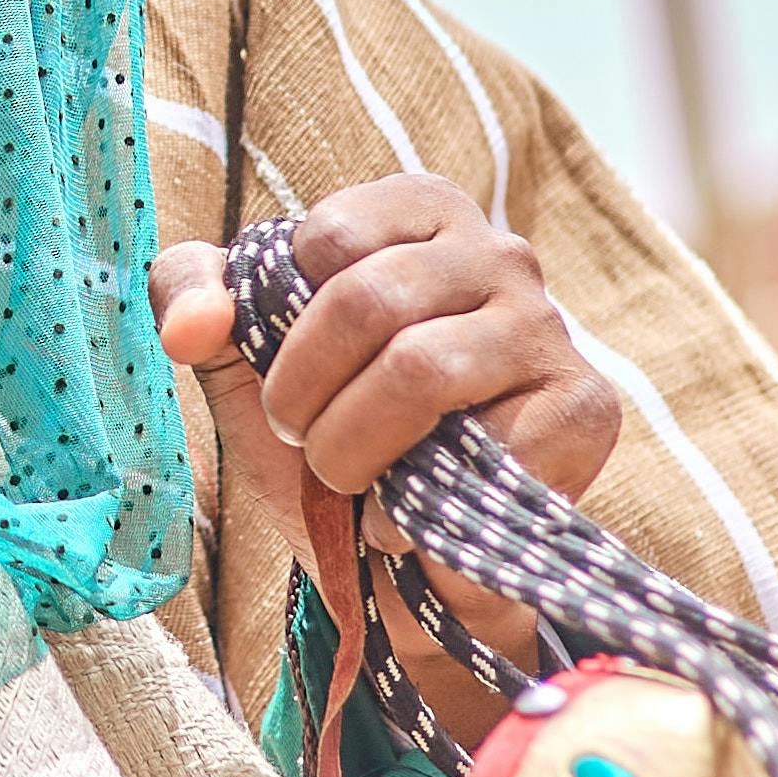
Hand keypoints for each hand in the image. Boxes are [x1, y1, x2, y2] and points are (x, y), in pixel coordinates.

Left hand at [150, 174, 620, 581]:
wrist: (398, 564)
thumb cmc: (328, 435)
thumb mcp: (241, 358)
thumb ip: (191, 299)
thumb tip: (192, 323)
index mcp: (419, 213)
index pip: (327, 234)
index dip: (281, 327)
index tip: (283, 383)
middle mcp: (498, 252)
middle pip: (369, 300)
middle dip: (306, 395)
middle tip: (304, 443)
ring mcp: (549, 329)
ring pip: (423, 369)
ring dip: (355, 449)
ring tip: (350, 482)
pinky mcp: (586, 409)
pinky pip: (489, 447)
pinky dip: (424, 505)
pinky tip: (410, 522)